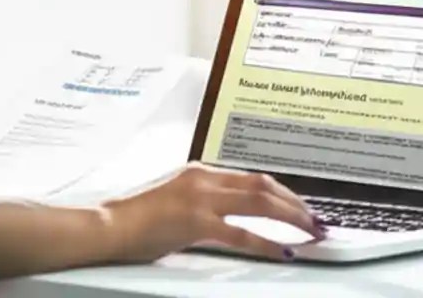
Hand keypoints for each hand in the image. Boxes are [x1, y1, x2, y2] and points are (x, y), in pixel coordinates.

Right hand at [99, 163, 325, 262]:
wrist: (106, 226)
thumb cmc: (133, 219)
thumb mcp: (173, 199)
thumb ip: (201, 201)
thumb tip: (227, 215)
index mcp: (200, 172)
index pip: (252, 178)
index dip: (281, 192)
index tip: (298, 206)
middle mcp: (204, 179)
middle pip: (264, 185)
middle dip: (295, 203)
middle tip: (315, 220)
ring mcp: (200, 199)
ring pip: (260, 202)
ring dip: (291, 217)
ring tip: (311, 231)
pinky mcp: (195, 222)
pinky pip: (242, 233)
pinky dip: (267, 242)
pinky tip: (283, 251)